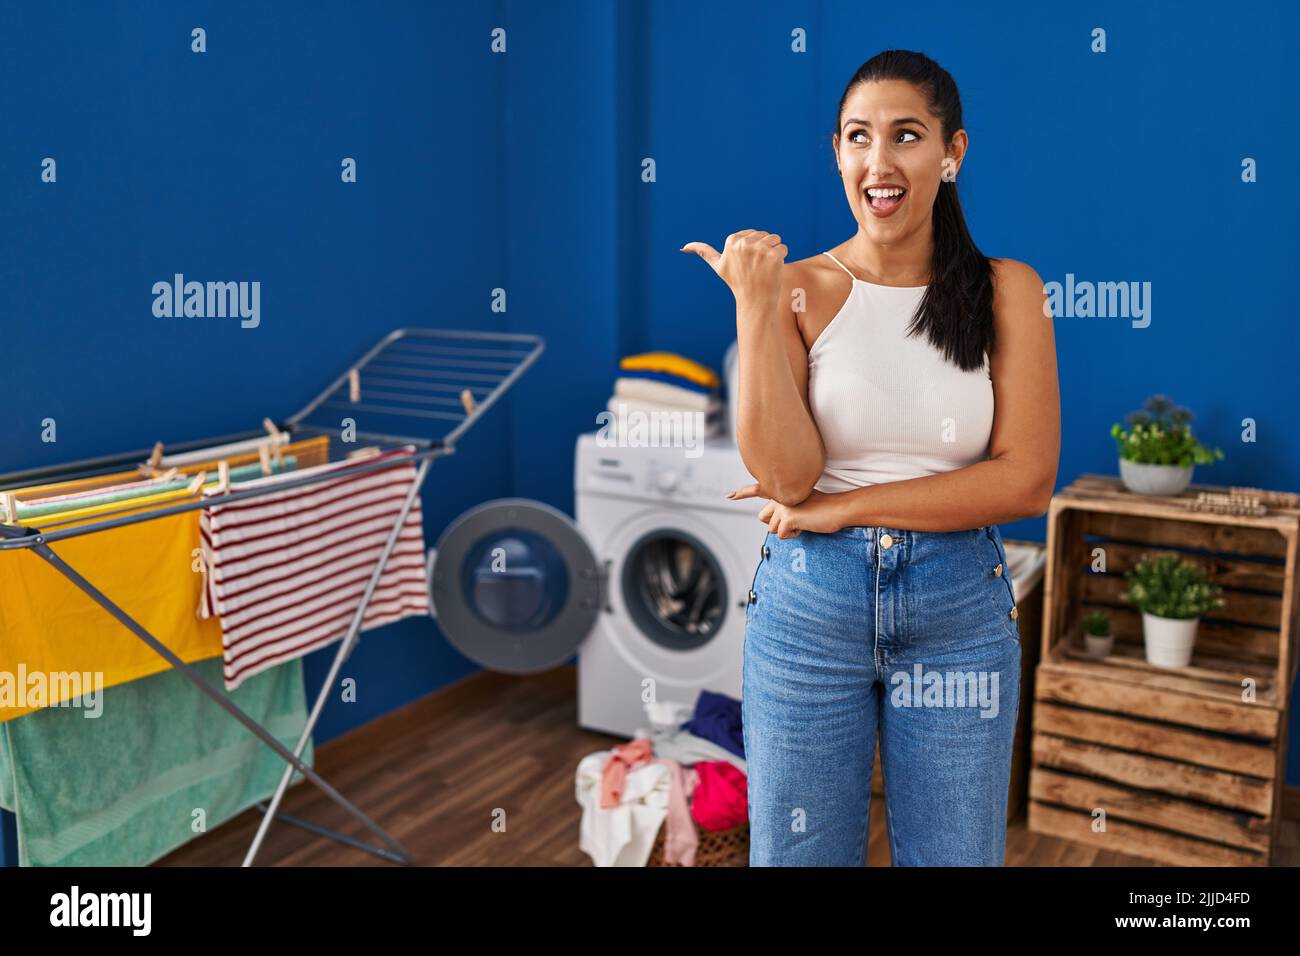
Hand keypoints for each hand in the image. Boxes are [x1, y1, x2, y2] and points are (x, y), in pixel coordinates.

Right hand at [680, 230, 786, 311]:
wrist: (754, 301)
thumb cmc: (737, 283)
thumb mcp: (719, 267)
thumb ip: (703, 253)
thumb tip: (683, 247)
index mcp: (731, 241)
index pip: (752, 234)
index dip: (753, 248)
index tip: (746, 263)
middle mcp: (743, 243)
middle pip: (764, 234)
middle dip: (764, 249)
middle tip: (756, 268)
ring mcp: (759, 249)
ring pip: (775, 239)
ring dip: (773, 252)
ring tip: (764, 268)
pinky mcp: (773, 255)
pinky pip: (783, 248)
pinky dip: (781, 258)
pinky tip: (772, 270)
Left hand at [727, 483, 844, 538]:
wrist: (838, 509)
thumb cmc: (824, 508)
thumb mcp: (802, 504)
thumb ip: (786, 507)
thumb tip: (776, 521)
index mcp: (783, 489)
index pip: (758, 489)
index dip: (742, 493)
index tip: (729, 496)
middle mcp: (780, 495)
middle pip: (763, 517)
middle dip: (776, 524)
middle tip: (795, 522)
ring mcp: (782, 505)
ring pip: (772, 529)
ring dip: (787, 531)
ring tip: (804, 522)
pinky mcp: (787, 517)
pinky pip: (781, 535)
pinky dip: (793, 535)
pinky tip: (804, 526)